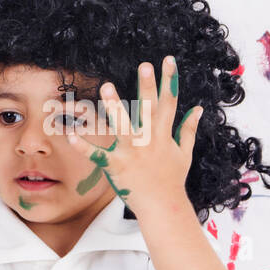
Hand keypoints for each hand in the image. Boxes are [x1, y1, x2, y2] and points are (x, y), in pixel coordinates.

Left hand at [66, 56, 201, 216]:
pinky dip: (83, 146)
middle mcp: (150, 142)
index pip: (170, 102)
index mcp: (164, 135)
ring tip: (107, 87)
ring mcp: (133, 154)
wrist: (163, 208)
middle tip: (144, 65)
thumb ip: (188, 130)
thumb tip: (199, 109)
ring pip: (123, 128)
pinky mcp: (117, 167)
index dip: (170, 80)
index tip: (168, 60)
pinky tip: (70, 134)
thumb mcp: (185, 154)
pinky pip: (98, 155)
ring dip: (115, 108)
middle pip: (149, 110)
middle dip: (147, 87)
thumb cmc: (172, 180)